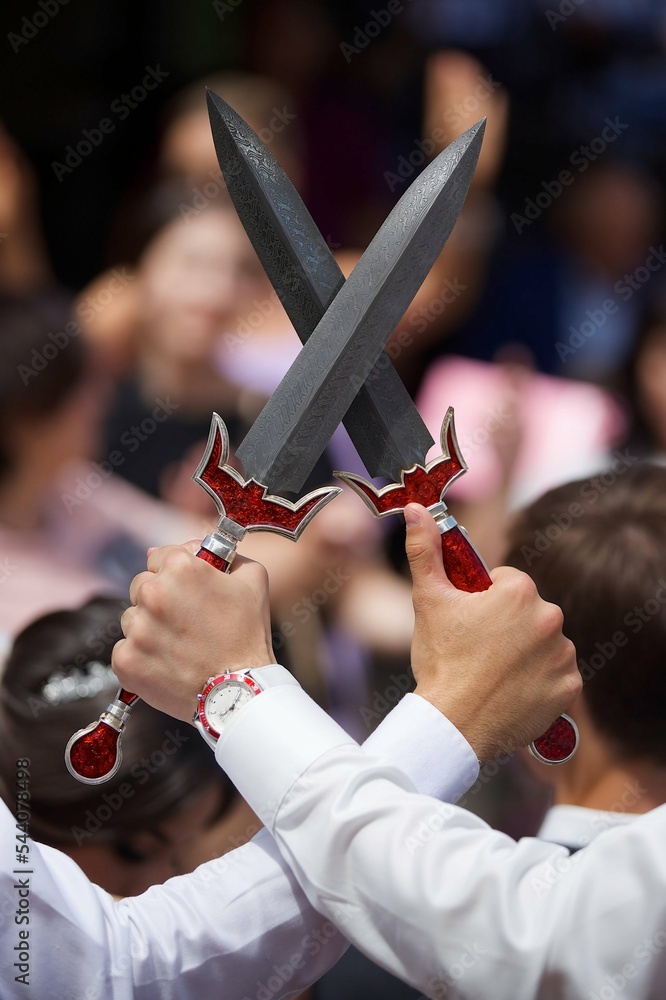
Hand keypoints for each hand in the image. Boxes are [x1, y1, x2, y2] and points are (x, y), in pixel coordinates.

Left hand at [112, 542, 275, 721]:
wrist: (238, 692)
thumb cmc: (248, 636)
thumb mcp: (253, 580)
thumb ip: (226, 554)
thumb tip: (189, 547)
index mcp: (181, 569)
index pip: (160, 557)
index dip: (176, 573)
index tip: (188, 591)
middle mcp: (153, 593)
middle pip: (141, 585)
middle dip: (159, 600)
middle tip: (186, 622)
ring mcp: (136, 628)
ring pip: (132, 618)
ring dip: (149, 629)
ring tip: (179, 647)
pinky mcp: (125, 660)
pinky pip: (124, 649)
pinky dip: (141, 657)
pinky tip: (167, 664)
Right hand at [404, 504, 580, 762]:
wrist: (454, 724)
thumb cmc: (440, 660)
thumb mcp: (428, 599)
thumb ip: (425, 550)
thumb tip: (416, 509)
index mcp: (519, 591)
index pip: (505, 583)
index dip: (483, 601)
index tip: (468, 623)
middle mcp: (550, 617)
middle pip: (527, 613)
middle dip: (506, 626)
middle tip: (477, 651)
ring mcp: (563, 654)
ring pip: (543, 643)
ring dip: (524, 653)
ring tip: (493, 674)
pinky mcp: (569, 687)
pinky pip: (557, 676)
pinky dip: (540, 682)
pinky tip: (512, 691)